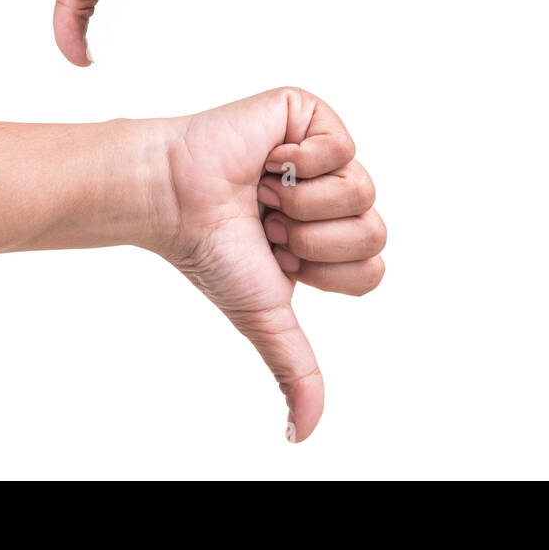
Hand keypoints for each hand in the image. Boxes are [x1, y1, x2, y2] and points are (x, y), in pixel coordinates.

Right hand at [152, 87, 385, 441]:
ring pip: (364, 189)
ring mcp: (323, 152)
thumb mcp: (264, 314)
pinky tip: (267, 158)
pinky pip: (342, 144)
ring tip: (265, 191)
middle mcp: (331, 197)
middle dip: (312, 238)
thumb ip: (295, 370)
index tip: (276, 255)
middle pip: (376, 231)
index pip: (373, 269)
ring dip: (302, 201)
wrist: (173, 198)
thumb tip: (301, 436)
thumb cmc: (208, 250)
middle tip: (269, 222)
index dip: (323, 270)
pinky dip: (297, 160)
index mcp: (326, 239)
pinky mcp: (308, 113)